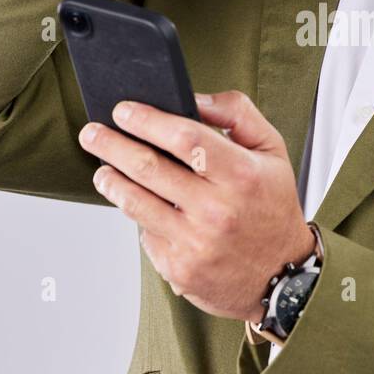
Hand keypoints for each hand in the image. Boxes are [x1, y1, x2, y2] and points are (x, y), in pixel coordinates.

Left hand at [78, 91, 315, 321]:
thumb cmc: (272, 207)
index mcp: (242, 175)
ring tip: (103, 169)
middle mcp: (218, 210)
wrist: (281, 275)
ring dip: (111, 180)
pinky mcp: (180, 268)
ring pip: (136, 203)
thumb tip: (195, 98)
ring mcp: (196, 242)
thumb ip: (237, 114)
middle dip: (112, 145)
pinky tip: (141, 206)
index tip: (123, 111)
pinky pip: (145, 234)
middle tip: (92, 134)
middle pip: (148, 168)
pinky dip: (140, 217)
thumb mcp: (272, 151)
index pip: (184, 137)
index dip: (147, 120)